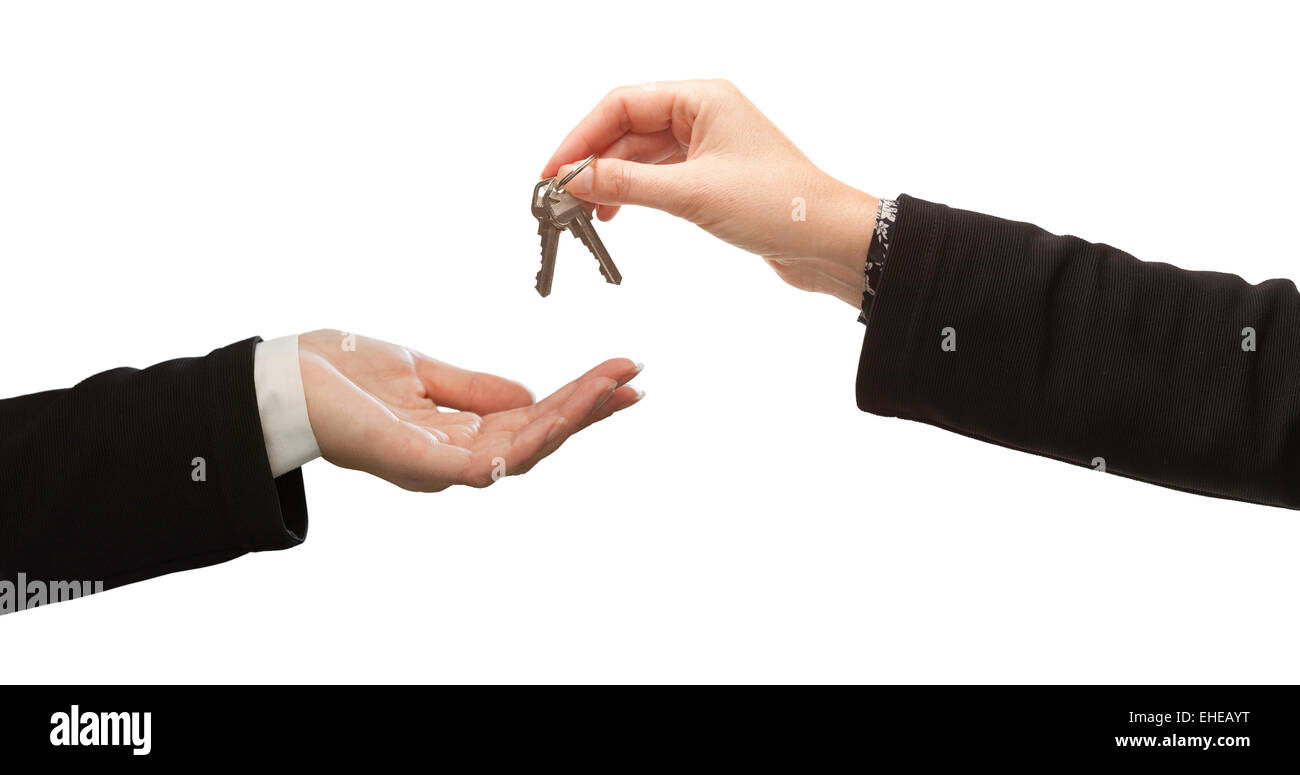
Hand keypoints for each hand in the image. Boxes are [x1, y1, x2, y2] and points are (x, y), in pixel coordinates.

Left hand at [297, 330, 643, 490]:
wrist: (279, 377)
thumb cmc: (339, 374)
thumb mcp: (422, 371)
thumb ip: (474, 388)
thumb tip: (530, 395)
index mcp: (456, 434)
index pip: (530, 419)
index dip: (576, 399)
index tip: (619, 373)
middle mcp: (454, 458)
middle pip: (538, 439)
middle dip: (589, 409)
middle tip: (634, 379)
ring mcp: (440, 465)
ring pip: (525, 450)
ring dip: (573, 418)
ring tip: (613, 387)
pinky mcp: (424, 465)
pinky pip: (492, 461)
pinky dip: (533, 437)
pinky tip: (563, 413)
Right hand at [542, 79, 878, 307]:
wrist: (828, 240)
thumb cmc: (779, 204)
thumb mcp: (692, 194)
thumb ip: (629, 185)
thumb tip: (577, 178)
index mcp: (702, 99)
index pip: (623, 104)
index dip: (582, 136)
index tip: (555, 170)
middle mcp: (703, 115)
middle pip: (627, 127)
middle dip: (592, 160)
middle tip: (561, 196)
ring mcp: (706, 146)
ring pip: (640, 155)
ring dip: (610, 180)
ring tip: (583, 211)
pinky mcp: (710, 176)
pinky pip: (657, 176)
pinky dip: (632, 193)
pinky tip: (614, 212)